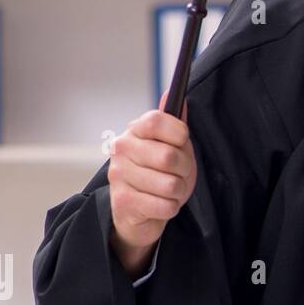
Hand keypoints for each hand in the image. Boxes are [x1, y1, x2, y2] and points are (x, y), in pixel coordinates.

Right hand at [107, 92, 195, 276]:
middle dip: (185, 168)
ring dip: (179, 191)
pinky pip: (165, 206)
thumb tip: (171, 92)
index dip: (177, 133)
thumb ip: (175, 122)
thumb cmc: (159, 174)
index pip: (155, 121)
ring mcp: (119, 176)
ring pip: (170, 184)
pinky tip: (161, 204)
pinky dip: (171, 207)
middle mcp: (121, 150)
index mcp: (134, 131)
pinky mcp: (122, 202)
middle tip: (179, 173)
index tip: (182, 141)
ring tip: (169, 190)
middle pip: (168, 157)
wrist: (138, 212)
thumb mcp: (172, 145)